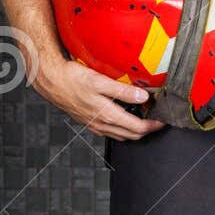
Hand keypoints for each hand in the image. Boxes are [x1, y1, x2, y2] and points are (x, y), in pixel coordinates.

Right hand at [31, 53, 164, 140]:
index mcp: (107, 115)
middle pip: (132, 135)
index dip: (154, 126)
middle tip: (159, 119)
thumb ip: (123, 91)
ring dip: (135, 130)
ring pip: (121, 135)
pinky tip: (124, 117)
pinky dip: (121, 128)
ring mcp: (94, 125)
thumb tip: (143, 97)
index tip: (164, 120)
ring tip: (146, 117)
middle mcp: (101, 124)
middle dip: (148, 130)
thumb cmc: (72, 79)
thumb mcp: (100, 82)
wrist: (50, 81)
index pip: (138, 128)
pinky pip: (109, 131)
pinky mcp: (88, 121)